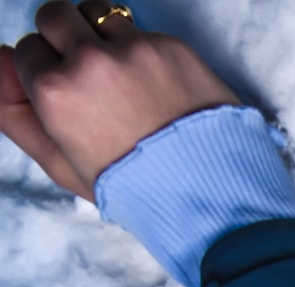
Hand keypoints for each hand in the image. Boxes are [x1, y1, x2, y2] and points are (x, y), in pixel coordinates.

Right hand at [0, 3, 237, 200]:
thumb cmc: (132, 186)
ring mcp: (133, 49)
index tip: (65, 91)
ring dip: (97, 30)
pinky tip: (153, 82)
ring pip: (96, 10)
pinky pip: (140, 30)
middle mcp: (90, 61)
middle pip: (55, 15)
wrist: (209, 194)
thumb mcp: (59, 162)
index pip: (26, 50)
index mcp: (54, 91)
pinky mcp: (172, 47)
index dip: (44, 70)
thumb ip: (14, 111)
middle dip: (63, 37)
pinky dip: (140, 48)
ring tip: (114, 66)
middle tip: (84, 68)